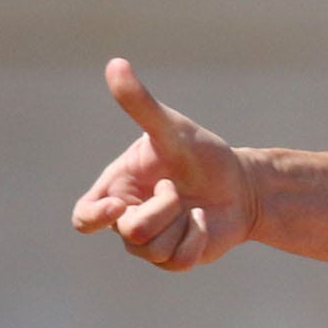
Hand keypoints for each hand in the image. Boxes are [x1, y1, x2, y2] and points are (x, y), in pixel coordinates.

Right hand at [70, 58, 257, 269]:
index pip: (84, 217)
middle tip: (177, 189)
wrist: (243, 185)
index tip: (118, 206)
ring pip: (154, 250)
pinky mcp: (176, 259)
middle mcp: (128, 218)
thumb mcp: (173, 129)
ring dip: (183, 224)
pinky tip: (204, 222)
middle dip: (163, 210)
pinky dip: (197, 241)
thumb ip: (141, 105)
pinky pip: (177, 263)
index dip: (94, 218)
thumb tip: (115, 64)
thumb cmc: (203, 154)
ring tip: (193, 205)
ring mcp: (152, 243)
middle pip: (131, 232)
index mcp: (117, 189)